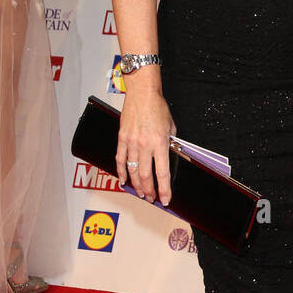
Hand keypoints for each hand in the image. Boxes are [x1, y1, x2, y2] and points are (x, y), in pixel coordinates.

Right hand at [116, 88, 175, 203]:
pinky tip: (123, 180)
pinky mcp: (122, 138)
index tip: (165, 199)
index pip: (162, 173)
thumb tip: (172, 158)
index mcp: (160, 143)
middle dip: (150, 190)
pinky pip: (120, 159)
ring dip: (136, 184)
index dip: (164, 189)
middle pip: (146, 175)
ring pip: (132, 170)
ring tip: (141, 193)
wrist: (142, 93)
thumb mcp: (171, 128)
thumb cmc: (158, 108)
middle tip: (152, 198)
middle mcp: (145, 145)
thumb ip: (171, 144)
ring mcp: (131, 142)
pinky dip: (121, 171)